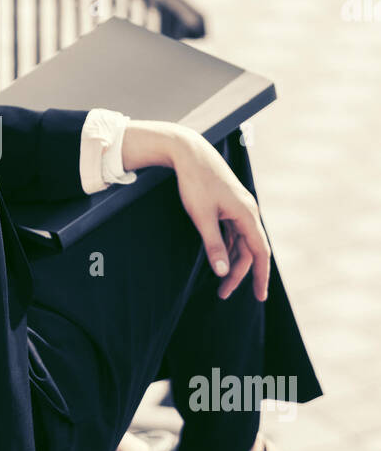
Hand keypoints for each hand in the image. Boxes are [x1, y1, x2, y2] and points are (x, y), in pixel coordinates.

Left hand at [168, 127, 270, 300]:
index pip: (260, 253)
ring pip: (241, 242)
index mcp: (246, 214)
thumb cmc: (195, 183)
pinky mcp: (229, 205)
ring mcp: (239, 208)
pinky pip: (233, 233)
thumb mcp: (202, 217)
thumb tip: (222, 272)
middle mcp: (248, 212)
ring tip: (219, 283)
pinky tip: (219, 259)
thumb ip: (213, 245)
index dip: (260, 277)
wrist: (189, 152)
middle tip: (223, 294)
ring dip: (232, 262)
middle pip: (249, 251)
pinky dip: (228, 248)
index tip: (260, 297)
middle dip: (238, 274)